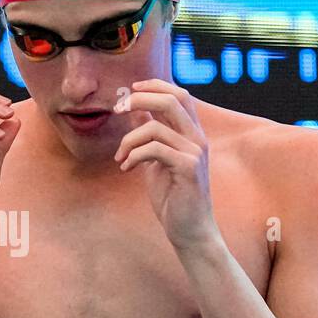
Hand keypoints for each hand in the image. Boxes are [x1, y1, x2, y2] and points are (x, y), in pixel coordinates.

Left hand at [113, 79, 219, 250]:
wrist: (189, 231)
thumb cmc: (173, 197)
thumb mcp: (155, 161)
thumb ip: (149, 136)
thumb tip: (135, 111)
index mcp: (192, 134)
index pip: (180, 95)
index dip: (156, 86)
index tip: (131, 90)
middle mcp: (197, 139)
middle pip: (172, 100)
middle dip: (141, 98)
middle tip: (119, 109)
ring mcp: (195, 152)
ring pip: (154, 127)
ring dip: (128, 140)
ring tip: (120, 157)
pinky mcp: (188, 168)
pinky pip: (154, 149)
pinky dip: (134, 155)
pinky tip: (126, 168)